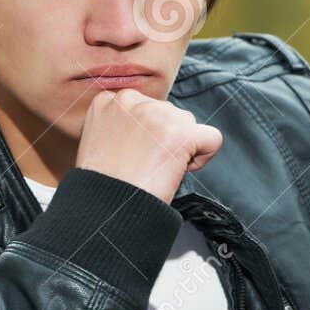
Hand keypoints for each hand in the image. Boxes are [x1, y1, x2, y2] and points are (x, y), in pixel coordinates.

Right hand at [75, 89, 221, 203]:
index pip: (143, 107)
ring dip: (180, 147)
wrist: (104, 209)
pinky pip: (212, 138)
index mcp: (107, 101)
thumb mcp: (98, 141)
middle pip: (168, 112)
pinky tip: (179, 171)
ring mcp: (158, 114)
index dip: (144, 133)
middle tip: (145, 166)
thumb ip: (121, 124)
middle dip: (164, 138)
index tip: (134, 154)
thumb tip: (149, 128)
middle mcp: (132, 100)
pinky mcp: (181, 133)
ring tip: (155, 170)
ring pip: (188, 124)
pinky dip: (204, 157)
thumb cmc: (102, 184)